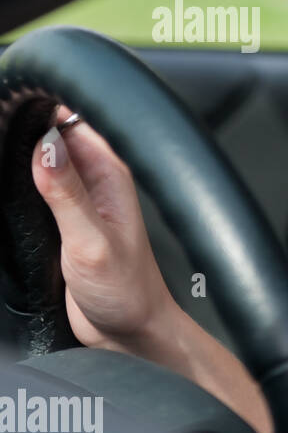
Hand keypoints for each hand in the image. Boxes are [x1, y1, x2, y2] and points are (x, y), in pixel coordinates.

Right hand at [30, 105, 181, 355]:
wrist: (130, 331)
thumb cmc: (127, 291)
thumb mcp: (91, 243)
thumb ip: (66, 195)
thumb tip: (43, 147)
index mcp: (111, 175)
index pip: (74, 120)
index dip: (41, 106)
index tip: (11, 100)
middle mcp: (95, 182)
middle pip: (50, 136)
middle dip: (20, 128)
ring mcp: (76, 201)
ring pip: (38, 162)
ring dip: (16, 159)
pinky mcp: (59, 221)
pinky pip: (33, 191)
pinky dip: (16, 186)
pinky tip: (4, 189)